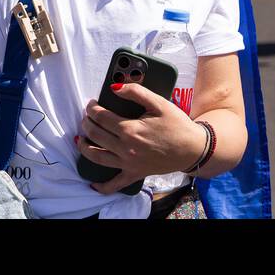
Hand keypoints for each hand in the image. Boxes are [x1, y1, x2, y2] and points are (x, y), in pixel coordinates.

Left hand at [76, 85, 204, 193]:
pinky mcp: (135, 174)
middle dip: (86, 124)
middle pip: (96, 135)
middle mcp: (126, 148)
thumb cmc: (177, 124)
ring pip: (98, 157)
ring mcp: (129, 163)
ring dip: (85, 147)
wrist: (193, 148)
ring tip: (81, 138)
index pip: (102, 117)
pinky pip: (115, 184)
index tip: (91, 104)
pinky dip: (102, 186)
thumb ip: (136, 92)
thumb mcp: (159, 103)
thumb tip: (115, 87)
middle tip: (86, 117)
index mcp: (131, 129)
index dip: (92, 108)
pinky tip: (92, 184)